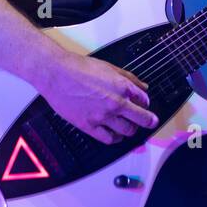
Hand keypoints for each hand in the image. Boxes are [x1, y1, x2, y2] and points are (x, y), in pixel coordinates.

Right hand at [34, 51, 159, 143]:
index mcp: (122, 87)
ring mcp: (103, 117)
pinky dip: (115, 138)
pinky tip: (115, 135)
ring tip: (129, 127)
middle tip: (150, 122)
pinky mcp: (89, 126)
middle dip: (148, 121)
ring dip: (131, 129)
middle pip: (141, 119)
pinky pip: (109, 139)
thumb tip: (143, 87)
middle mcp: (116, 103)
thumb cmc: (79, 68)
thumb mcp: (109, 67)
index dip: (145, 103)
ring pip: (127, 131)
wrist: (57, 74)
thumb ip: (129, 78)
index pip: (144, 101)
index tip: (144, 105)